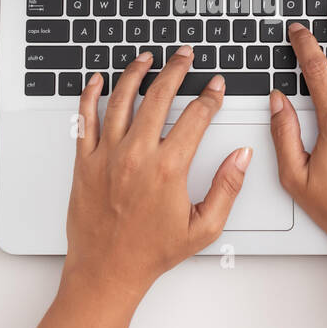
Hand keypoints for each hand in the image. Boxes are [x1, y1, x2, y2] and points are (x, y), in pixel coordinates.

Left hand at [63, 46, 250, 300]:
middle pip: (158, 96)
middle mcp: (136, 155)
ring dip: (135, 73)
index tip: (215, 86)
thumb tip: (242, 156)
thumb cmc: (152, 253)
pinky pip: (85, 119)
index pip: (195, 117)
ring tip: (147, 58)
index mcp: (168, 168)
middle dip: (175, 69)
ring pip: (121, 100)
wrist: (107, 272)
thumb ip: (227, 187)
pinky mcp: (84, 162)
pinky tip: (96, 80)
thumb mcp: (203, 227)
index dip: (210, 96)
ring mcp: (107, 156)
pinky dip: (89, 96)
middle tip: (184, 56)